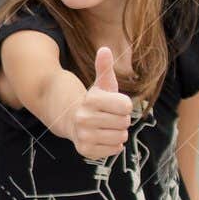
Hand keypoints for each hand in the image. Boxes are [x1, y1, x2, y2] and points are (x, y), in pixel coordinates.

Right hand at [71, 46, 131, 160]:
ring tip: (106, 128)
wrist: (71, 120)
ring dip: (118, 133)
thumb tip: (104, 49)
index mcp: (91, 99)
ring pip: (121, 137)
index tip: (114, 105)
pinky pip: (114, 150)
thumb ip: (105, 67)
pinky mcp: (85, 150)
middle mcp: (83, 117)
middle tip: (109, 117)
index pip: (126, 106)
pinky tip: (103, 138)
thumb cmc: (95, 102)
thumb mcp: (101, 84)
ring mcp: (83, 135)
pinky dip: (113, 146)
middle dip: (121, 120)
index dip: (124, 105)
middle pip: (124, 122)